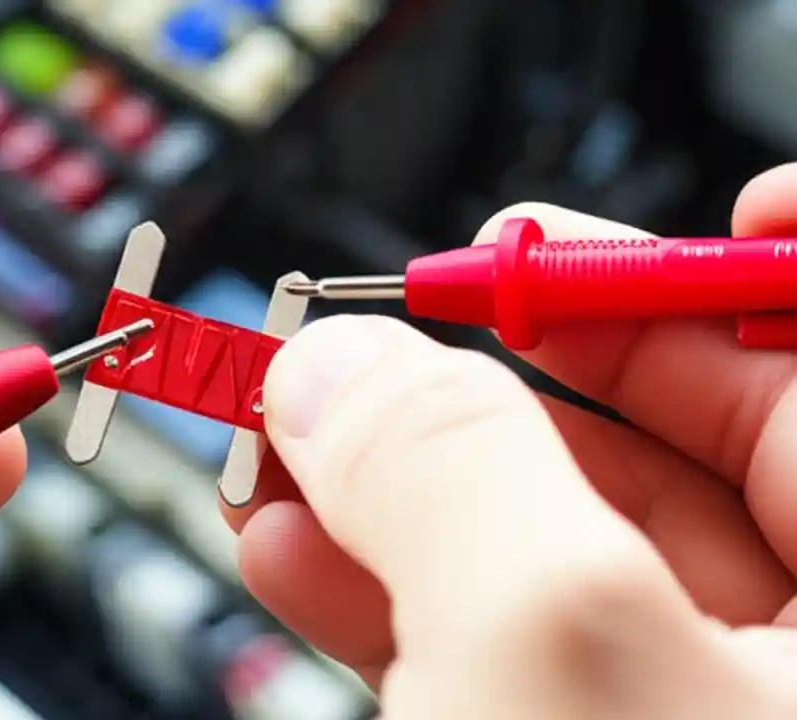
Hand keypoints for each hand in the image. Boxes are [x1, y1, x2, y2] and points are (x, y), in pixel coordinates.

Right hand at [226, 164, 796, 717]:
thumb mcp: (552, 643)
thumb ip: (454, 464)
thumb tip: (344, 367)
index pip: (789, 370)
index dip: (662, 280)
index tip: (526, 243)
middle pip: (652, 457)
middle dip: (475, 394)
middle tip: (356, 352)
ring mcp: (685, 712)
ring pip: (541, 562)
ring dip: (391, 498)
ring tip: (278, 456)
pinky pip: (488, 650)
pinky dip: (384, 597)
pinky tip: (292, 552)